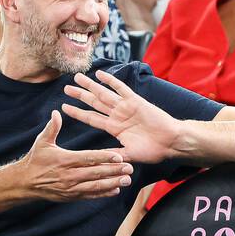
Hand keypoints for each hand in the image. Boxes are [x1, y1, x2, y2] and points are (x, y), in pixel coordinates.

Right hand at [15, 110, 133, 201]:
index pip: (88, 158)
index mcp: (64, 160)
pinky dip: (102, 193)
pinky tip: (114, 191)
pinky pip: (89, 195)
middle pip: (95, 173)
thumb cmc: (35, 160)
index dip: (104, 158)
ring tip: (126, 180)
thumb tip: (56, 112)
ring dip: (112, 183)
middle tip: (129, 168)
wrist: (25, 183)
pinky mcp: (70, 196)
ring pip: (95, 186)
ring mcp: (70, 188)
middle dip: (114, 171)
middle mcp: (69, 176)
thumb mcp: (42, 142)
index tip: (119, 156)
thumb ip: (52, 128)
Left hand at [61, 68, 181, 163]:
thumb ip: (113, 155)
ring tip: (77, 77)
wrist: (171, 142)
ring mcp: (126, 107)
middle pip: (94, 103)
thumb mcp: (128, 155)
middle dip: (80, 95)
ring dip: (91, 86)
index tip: (64, 107)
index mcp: (114, 128)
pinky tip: (100, 74)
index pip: (91, 118)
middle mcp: (117, 115)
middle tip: (66, 88)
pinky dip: (111, 81)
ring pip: (104, 94)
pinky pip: (121, 88)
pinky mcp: (136, 101)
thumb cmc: (153, 150)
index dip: (78, 113)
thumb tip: (97, 161)